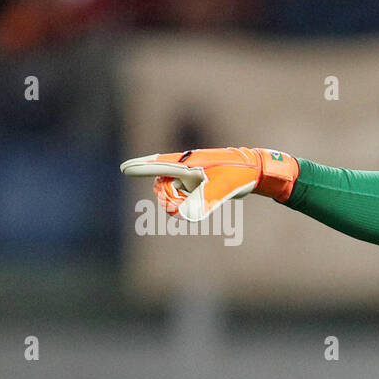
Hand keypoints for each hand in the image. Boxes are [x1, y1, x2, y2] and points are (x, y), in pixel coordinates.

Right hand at [120, 147, 298, 221]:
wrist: (254, 171)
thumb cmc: (238, 174)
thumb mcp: (223, 187)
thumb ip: (205, 200)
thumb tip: (185, 215)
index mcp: (187, 163)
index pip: (159, 166)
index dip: (141, 167)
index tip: (124, 168)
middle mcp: (183, 167)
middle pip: (161, 186)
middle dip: (169, 198)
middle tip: (183, 205)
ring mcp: (188, 175)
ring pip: (169, 193)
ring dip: (177, 202)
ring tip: (198, 201)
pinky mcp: (194, 183)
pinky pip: (179, 196)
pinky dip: (183, 204)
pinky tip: (192, 205)